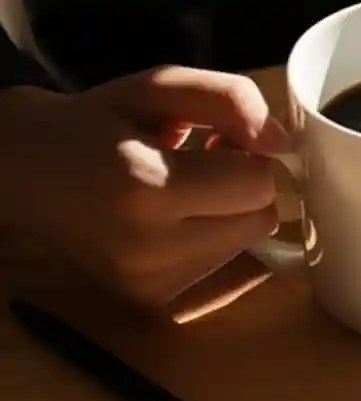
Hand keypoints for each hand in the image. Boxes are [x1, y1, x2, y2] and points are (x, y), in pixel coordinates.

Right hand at [0, 66, 291, 307]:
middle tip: (204, 162)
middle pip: (260, 220)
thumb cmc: (91, 123)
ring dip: (228, 215)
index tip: (220, 139)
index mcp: (147, 186)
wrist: (18, 174)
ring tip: (180, 190)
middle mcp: (150, 246)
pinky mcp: (152, 299)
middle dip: (244, 187)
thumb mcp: (157, 88)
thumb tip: (282, 142)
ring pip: (246, 245)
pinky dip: (208, 239)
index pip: (258, 184)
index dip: (250, 155)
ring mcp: (151, 282)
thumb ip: (228, 99)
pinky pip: (219, 266)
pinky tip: (169, 219)